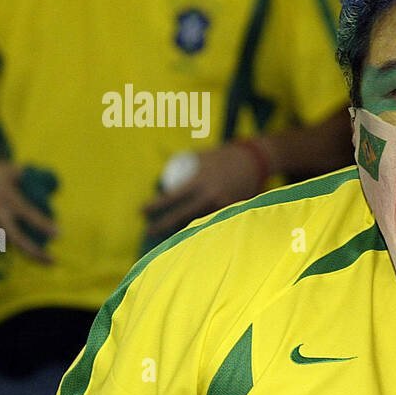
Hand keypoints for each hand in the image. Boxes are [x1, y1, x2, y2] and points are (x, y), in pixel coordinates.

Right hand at [0, 157, 56, 262]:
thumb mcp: (9, 169)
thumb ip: (29, 177)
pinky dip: (5, 237)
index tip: (59, 235)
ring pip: (8, 242)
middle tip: (53, 261)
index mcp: (7, 197)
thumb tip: (49, 186)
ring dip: (21, 244)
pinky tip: (3, 225)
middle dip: (34, 253)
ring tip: (32, 245)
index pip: (29, 214)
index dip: (44, 225)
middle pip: (16, 238)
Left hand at [142, 143, 266, 237]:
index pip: (172, 197)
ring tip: (169, 238)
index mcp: (199, 181)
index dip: (155, 205)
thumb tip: (165, 177)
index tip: (141, 212)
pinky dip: (204, 229)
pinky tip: (196, 238)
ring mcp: (223, 205)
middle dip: (162, 225)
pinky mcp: (234, 210)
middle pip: (182, 215)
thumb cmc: (223, 155)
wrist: (254, 159)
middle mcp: (210, 196)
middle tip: (147, 233)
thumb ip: (185, 165)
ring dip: (183, 231)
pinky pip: (215, 221)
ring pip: (198, 222)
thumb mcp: (200, 156)